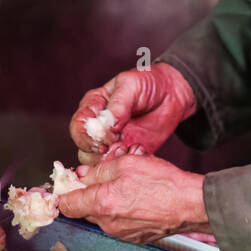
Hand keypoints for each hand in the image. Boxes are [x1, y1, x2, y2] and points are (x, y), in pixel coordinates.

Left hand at [57, 153, 208, 242]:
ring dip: (106, 203)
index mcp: (101, 204)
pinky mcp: (134, 239)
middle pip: (84, 211)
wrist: (190, 205)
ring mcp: (121, 234)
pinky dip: (121, 212)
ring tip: (125, 187)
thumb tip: (81, 175)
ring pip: (102, 217)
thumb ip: (98, 170)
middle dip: (88, 195)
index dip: (65, 192)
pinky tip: (136, 199)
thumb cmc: (163, 183)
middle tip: (101, 177)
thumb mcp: (127, 164)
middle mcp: (108, 224)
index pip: (66, 205)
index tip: (67, 184)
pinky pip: (118, 224)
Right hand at [69, 62, 195, 163]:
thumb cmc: (148, 83)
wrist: (172, 95)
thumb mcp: (131, 85)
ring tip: (132, 148)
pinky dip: (128, 164)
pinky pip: (119, 167)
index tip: (105, 137)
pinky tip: (141, 151)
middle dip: (100, 152)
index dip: (87, 135)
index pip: (78, 126)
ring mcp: (112, 142)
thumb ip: (118, 103)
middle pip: (84, 148)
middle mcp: (98, 126)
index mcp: (93, 107)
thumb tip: (108, 124)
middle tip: (120, 145)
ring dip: (113, 160)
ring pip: (98, 162)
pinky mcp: (127, 153)